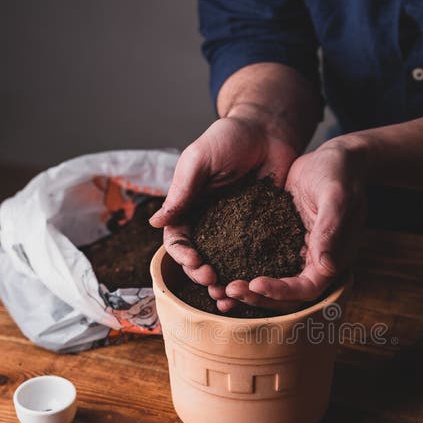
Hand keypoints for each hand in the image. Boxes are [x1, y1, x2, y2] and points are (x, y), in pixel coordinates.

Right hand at [150, 114, 297, 310]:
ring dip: (225, 281)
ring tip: (231, 292)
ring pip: (226, 263)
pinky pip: (257, 256)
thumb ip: (181, 192)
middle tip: (213, 282)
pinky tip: (258, 283)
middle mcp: (210, 224)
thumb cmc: (228, 139)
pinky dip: (255, 272)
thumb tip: (155, 222)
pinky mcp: (263, 231)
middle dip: (201, 275)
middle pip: (199, 259)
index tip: (194, 262)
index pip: (178, 240)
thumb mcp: (199, 161)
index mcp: (189, 209)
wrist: (267, 130)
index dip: (182, 256)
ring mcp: (237, 230)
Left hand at [225, 139, 366, 310]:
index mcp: (331, 259)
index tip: (256, 283)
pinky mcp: (280, 243)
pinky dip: (242, 272)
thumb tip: (325, 265)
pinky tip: (219, 272)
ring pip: (270, 285)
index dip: (282, 291)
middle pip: (285, 296)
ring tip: (220, 288)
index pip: (307, 289)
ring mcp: (295, 255)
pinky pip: (261, 265)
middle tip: (230, 289)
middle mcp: (313, 264)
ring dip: (247, 292)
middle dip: (257, 297)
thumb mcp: (336, 196)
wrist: (332, 160)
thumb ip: (330, 228)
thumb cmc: (339, 174)